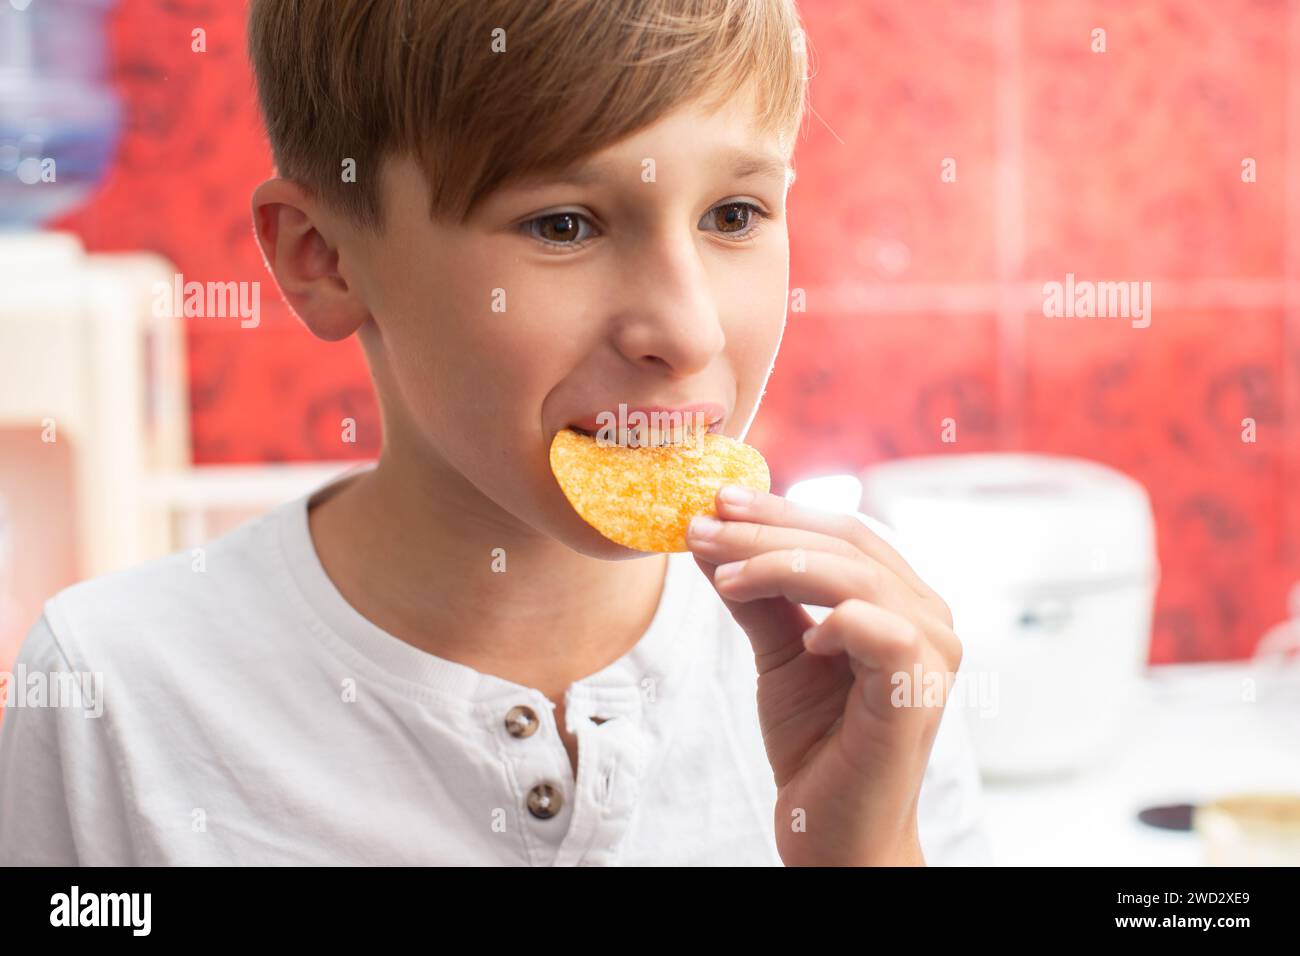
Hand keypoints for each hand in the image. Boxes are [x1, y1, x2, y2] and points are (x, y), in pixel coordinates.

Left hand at [686, 486, 961, 865]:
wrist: (832, 833)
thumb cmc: (816, 744)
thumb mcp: (777, 653)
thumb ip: (754, 595)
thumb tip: (709, 535)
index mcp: (900, 600)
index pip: (843, 532)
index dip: (781, 511)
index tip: (717, 502)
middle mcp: (926, 618)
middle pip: (847, 545)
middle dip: (768, 530)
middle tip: (704, 526)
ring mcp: (930, 655)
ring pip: (858, 577)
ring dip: (781, 565)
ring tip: (723, 576)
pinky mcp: (916, 694)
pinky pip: (884, 634)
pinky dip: (840, 622)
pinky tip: (804, 637)